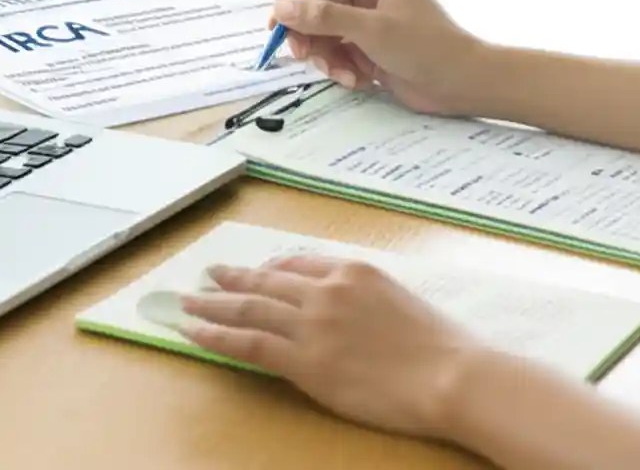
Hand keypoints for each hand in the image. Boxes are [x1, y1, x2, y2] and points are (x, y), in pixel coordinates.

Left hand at [179, 256, 481, 437]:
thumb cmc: (441, 346)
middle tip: (208, 277)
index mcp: (352, 271)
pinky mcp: (304, 361)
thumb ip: (363, 295)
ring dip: (213, 304)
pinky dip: (217, 335)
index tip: (254, 271)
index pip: (298, 263)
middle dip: (232, 279)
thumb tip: (340, 303)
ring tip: (189, 302)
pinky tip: (195, 332)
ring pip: (249, 307)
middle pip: (266, 280)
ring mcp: (312, 324)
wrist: (451, 376)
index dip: (269, 268)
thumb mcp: (400, 299)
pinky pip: (249, 342)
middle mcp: (326, 290)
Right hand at [270, 0, 487, 114]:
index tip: (278, 10)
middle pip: (317, 2)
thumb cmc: (426, 47)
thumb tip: (283, 8)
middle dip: (307, 29)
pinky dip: (339, 67)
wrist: (461, 86)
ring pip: (323, 31)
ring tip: (338, 72)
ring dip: (324, 54)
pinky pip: (336, 52)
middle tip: (297, 51)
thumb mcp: (372, 29)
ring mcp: (367, 22)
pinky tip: (357, 80)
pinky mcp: (367, 48)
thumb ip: (325, 17)